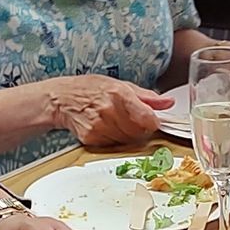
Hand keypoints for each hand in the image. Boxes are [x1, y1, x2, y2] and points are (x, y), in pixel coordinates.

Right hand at [53, 74, 171, 145]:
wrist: (62, 99)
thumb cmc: (91, 89)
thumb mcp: (120, 85)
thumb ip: (147, 97)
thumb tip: (168, 103)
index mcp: (120, 94)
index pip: (148, 119)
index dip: (152, 122)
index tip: (151, 120)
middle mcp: (110, 111)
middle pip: (139, 132)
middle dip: (140, 129)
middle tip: (130, 120)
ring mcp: (99, 126)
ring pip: (127, 141)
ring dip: (127, 135)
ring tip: (115, 122)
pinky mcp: (91, 139)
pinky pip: (113, 145)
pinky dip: (113, 139)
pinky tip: (105, 128)